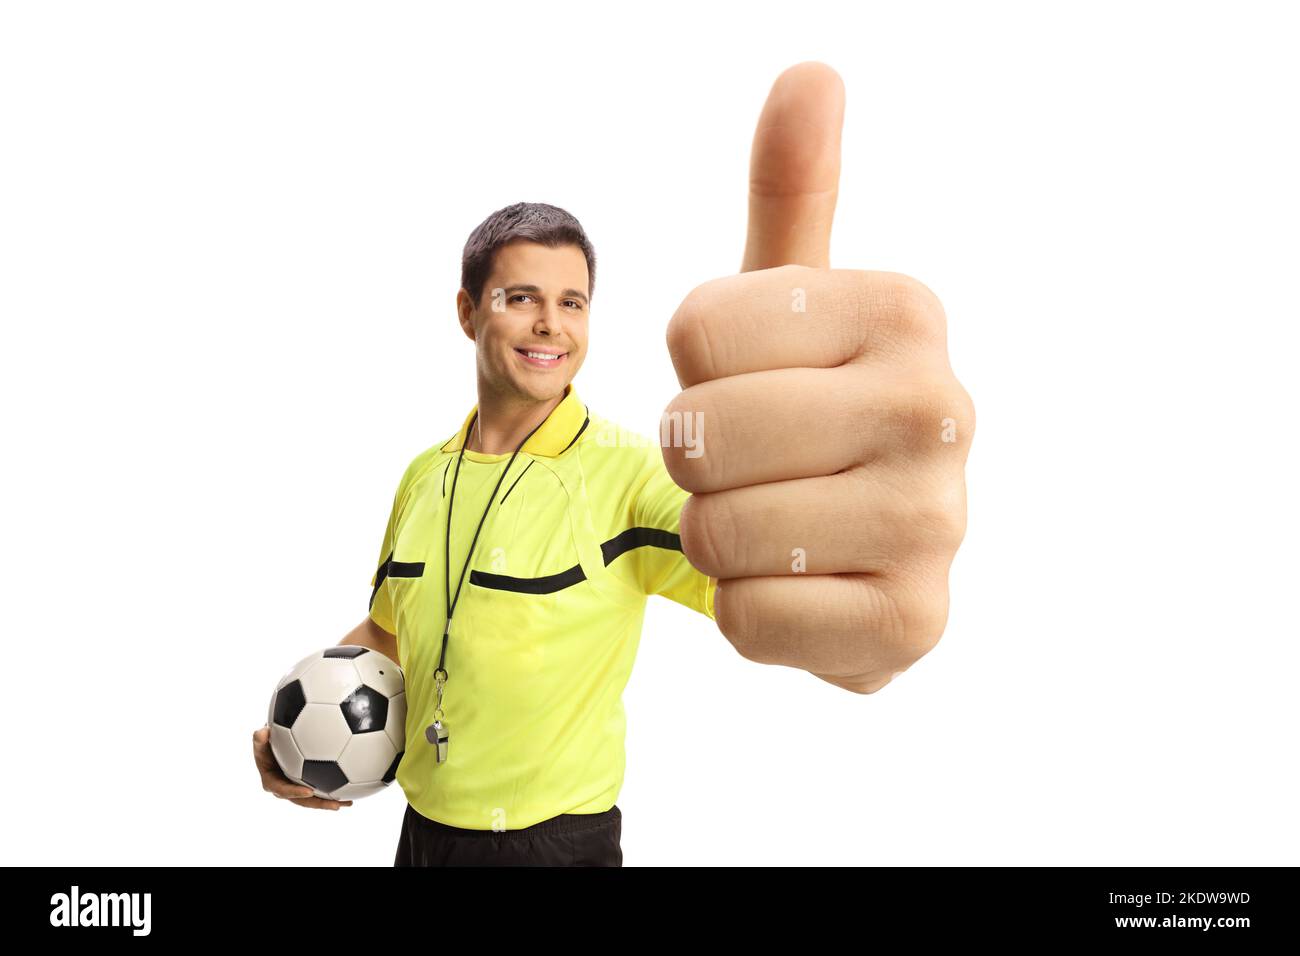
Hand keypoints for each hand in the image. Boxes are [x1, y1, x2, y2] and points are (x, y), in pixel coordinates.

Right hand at [252, 725, 352, 809]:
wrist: (273, 745)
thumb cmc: (266, 742)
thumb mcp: (260, 741)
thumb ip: (260, 739)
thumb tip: (261, 732)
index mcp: (273, 782)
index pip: (284, 790)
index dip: (295, 792)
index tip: (309, 791)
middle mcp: (286, 788)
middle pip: (303, 800)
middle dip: (319, 803)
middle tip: (336, 804)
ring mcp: (297, 787)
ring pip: (314, 797)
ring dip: (331, 801)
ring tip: (349, 802)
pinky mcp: (307, 782)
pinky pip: (321, 787)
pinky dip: (335, 788)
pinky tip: (352, 788)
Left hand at [662, 62, 973, 693]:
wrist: (863, 549)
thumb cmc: (807, 408)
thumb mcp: (793, 303)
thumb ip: (791, 196)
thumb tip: (810, 75)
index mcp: (906, 310)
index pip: (694, 332)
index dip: (694, 370)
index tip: (755, 382)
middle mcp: (941, 408)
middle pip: (700, 431)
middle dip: (698, 461)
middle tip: (756, 465)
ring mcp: (939, 523)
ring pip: (719, 529)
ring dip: (720, 536)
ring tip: (781, 523)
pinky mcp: (914, 623)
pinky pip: (749, 620)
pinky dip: (750, 612)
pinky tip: (806, 587)